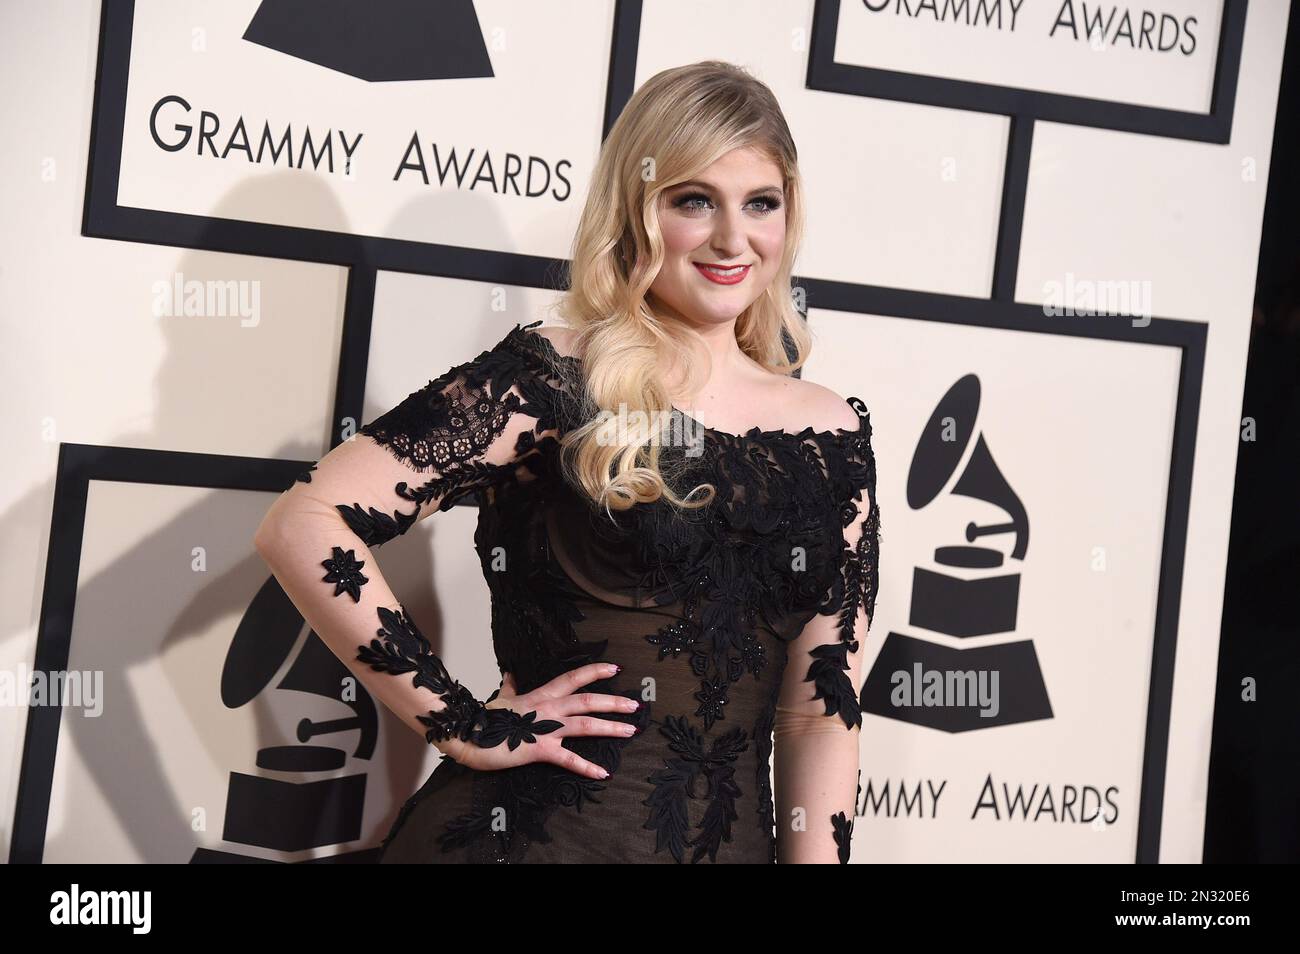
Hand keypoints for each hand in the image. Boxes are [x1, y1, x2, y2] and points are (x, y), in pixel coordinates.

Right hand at [443, 663, 640, 777]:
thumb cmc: (484, 719)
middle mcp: (548, 708)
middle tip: (636, 706)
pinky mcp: (540, 749)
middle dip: (614, 702)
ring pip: (585, 724)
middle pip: (588, 700)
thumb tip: (510, 674)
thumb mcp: (501, 698)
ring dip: (611, 728)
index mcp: (541, 695)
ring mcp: (546, 728)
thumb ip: (510, 687)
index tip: (615, 667)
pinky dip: (587, 767)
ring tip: (630, 730)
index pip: (573, 678)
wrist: (467, 734)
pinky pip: (568, 759)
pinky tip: (603, 773)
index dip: (595, 671)